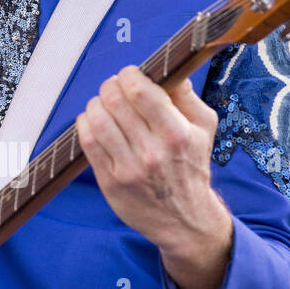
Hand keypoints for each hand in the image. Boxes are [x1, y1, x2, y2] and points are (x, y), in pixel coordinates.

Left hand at [76, 66, 233, 288]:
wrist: (184, 218)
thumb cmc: (192, 166)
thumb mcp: (204, 129)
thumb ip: (188, 97)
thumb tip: (171, 70)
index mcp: (176, 133)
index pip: (140, 91)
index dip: (128, 75)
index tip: (130, 75)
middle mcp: (151, 151)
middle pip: (115, 101)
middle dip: (110, 87)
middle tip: (114, 88)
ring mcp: (128, 168)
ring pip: (97, 119)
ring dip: (95, 104)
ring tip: (103, 104)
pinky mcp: (110, 181)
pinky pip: (87, 142)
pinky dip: (85, 124)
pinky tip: (93, 121)